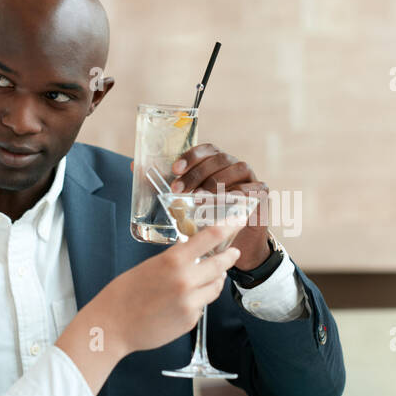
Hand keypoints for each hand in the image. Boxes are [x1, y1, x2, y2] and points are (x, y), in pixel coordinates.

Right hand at [57, 221, 242, 392]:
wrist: (112, 326)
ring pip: (215, 287)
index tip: (239, 219)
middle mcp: (186, 281)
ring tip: (205, 278)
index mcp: (173, 261)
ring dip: (214, 280)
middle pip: (221, 264)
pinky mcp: (190, 320)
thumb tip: (193, 255)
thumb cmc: (124, 294)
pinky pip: (202, 305)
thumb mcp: (150, 267)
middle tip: (233, 252)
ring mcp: (190, 303)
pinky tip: (179, 303)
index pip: (211, 236)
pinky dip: (197, 301)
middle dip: (230, 256)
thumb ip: (175, 261)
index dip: (229, 226)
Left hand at [170, 143, 271, 269]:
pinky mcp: (262, 194)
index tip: (174, 170)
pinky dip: (238, 193)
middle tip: (179, 191)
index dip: (191, 156)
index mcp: (217, 164)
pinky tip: (224, 202)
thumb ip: (165, 184)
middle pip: (219, 159)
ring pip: (237, 169)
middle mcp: (234, 167)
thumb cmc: (209, 221)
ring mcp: (250, 179)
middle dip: (197, 173)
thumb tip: (133, 167)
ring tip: (199, 198)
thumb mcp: (186, 202)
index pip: (206, 150)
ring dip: (216, 181)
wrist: (236, 245)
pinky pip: (252, 188)